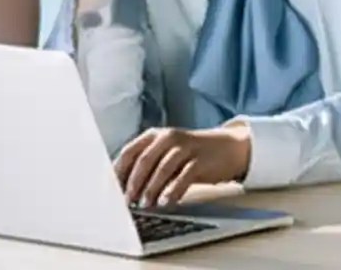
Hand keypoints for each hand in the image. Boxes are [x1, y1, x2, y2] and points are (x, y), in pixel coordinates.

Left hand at [114, 125, 250, 208]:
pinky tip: (166, 202)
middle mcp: (168, 137)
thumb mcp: (167, 154)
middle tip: (128, 201)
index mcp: (154, 135)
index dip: (119, 171)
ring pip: (163, 168)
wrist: (227, 148)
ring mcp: (185, 147)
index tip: (113, 190)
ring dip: (151, 188)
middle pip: (145, 159)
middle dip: (134, 182)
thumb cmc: (191, 154)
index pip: (130, 151)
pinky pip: (183, 176)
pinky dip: (172, 190)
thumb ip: (148, 165)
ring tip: (145, 205)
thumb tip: (124, 189)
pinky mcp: (200, 160)